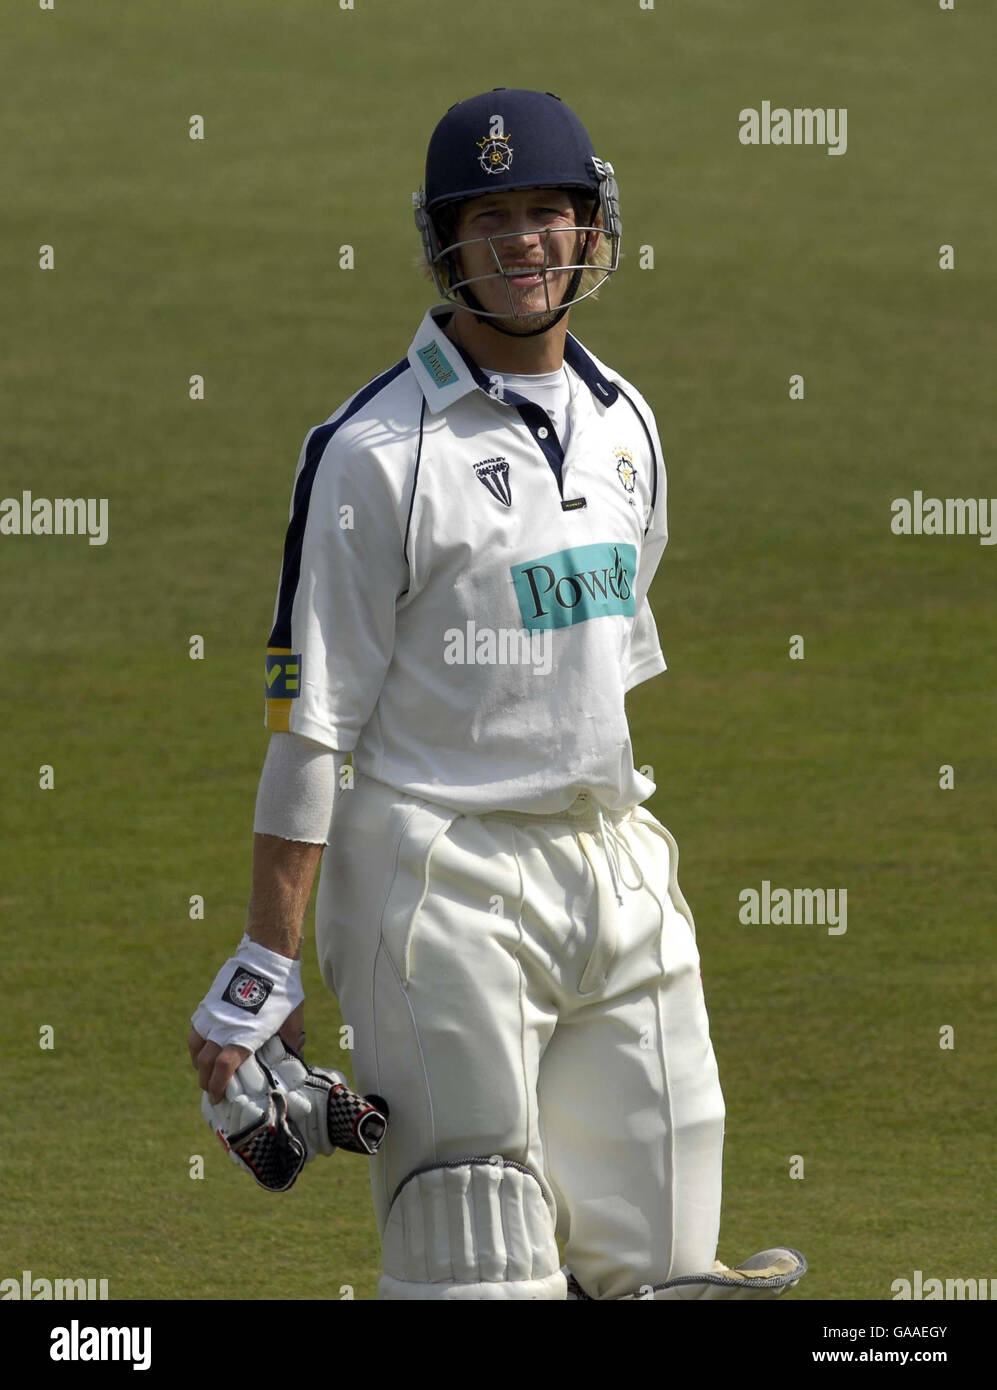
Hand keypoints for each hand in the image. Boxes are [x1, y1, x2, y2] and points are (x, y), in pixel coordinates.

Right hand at [188, 1001, 305, 1103]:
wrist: (267, 956)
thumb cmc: (284, 990)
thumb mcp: (292, 1021)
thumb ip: (290, 1043)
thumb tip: (296, 1060)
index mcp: (244, 1036)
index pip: (223, 1069)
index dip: (218, 1087)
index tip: (218, 1098)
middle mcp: (223, 1028)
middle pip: (204, 1064)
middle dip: (206, 1082)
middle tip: (212, 1092)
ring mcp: (213, 1015)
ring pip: (195, 1048)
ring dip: (199, 1065)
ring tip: (206, 1073)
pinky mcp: (208, 1004)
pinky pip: (195, 1031)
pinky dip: (197, 1045)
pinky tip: (204, 1048)